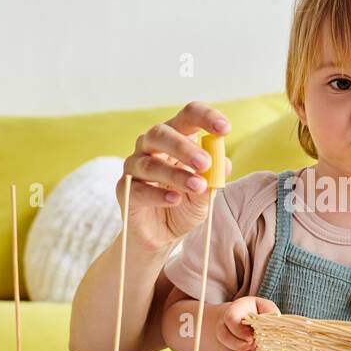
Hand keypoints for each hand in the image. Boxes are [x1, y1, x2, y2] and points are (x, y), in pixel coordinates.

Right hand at [120, 102, 234, 250]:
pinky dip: (158, 194)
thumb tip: (224, 162)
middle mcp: (150, 146)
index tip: (225, 129)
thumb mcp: (205, 193)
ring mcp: (135, 166)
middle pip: (161, 133)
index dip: (205, 117)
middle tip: (205, 163)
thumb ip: (213, 178)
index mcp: (175, 137)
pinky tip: (175, 199)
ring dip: (175, 175)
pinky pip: (139, 189)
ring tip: (197, 186)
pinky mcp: (125, 190)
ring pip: (150, 163)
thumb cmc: (185, 204)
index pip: (187, 116)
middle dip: (184, 147)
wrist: (162, 234)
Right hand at [217, 296, 279, 350]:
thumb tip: (276, 317)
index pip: (229, 318)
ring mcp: (222, 338)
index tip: (251, 338)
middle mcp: (223, 323)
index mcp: (234, 310)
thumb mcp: (264, 306)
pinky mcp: (226, 350)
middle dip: (240, 346)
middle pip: (223, 336)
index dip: (240, 331)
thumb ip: (269, 310)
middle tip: (255, 346)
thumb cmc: (258, 312)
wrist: (245, 319)